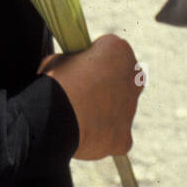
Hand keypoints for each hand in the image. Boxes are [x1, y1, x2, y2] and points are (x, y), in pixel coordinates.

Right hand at [37, 33, 140, 160]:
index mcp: (119, 50)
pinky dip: (103, 136)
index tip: (80, 68)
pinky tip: (84, 135)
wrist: (55, 118)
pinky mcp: (124, 136)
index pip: (110, 50)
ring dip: (105, 110)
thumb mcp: (59, 59)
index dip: (92, 59)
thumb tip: (71, 68)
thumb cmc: (54, 83)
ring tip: (77, 116)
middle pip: (123, 77)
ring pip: (121, 108)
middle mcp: (133, 78)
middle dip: (107, 83)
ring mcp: (131, 109)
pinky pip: (117, 135)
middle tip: (83, 92)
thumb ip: (74, 61)